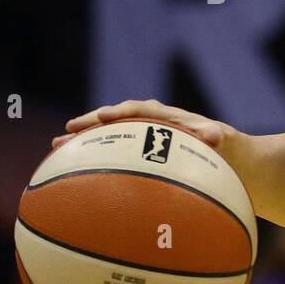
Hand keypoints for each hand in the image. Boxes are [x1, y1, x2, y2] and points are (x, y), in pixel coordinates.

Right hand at [52, 98, 232, 151]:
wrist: (229, 156)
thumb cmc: (227, 148)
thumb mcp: (225, 141)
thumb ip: (215, 135)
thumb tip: (213, 134)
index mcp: (167, 117)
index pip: (139, 110)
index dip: (120, 112)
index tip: (103, 117)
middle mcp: (151, 124)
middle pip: (115, 120)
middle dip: (90, 124)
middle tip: (66, 132)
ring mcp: (143, 138)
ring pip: (108, 136)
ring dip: (84, 141)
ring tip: (55, 148)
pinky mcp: (141, 153)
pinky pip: (113, 153)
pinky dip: (94, 159)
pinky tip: (72, 173)